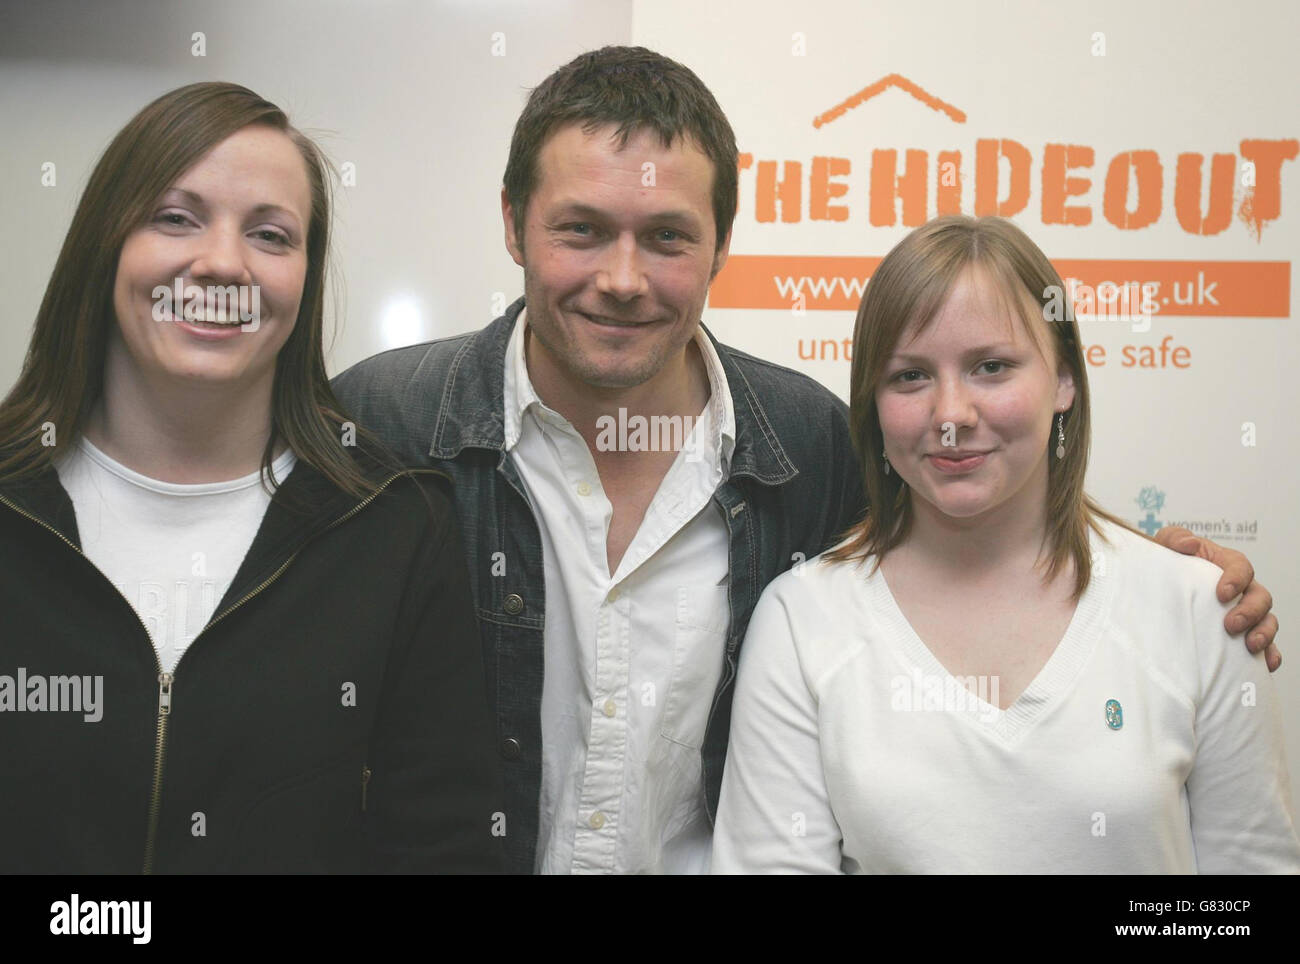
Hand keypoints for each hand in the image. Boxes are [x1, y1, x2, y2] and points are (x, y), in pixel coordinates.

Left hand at [1154, 526, 1279, 671]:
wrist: (1161, 588)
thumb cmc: (1169, 564)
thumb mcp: (1166, 547)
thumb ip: (1175, 539)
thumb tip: (1189, 543)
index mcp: (1225, 564)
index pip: (1241, 567)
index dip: (1236, 579)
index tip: (1222, 593)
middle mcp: (1242, 589)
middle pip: (1260, 597)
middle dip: (1250, 611)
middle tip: (1231, 625)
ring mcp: (1246, 612)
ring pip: (1267, 621)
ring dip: (1264, 633)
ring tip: (1250, 646)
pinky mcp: (1244, 634)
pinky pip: (1266, 645)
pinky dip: (1270, 654)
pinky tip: (1265, 665)